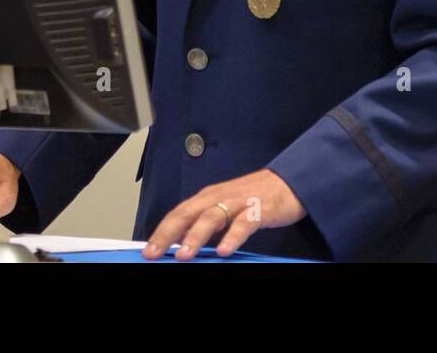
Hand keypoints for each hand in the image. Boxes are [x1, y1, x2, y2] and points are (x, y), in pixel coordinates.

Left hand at [142, 168, 306, 260]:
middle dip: (168, 233)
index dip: (161, 230)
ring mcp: (239, 202)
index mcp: (208, 197)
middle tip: (153, 252)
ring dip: (195, 236)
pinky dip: (232, 237)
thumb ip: (205, 224)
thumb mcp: (225, 209)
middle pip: (188, 213)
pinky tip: (224, 251)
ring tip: (184, 255)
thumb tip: (181, 244)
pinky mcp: (259, 208)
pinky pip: (244, 224)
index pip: (178, 213)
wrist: (289, 182)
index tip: (147, 249)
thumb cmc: (254, 197)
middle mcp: (219, 197)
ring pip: (212, 217)